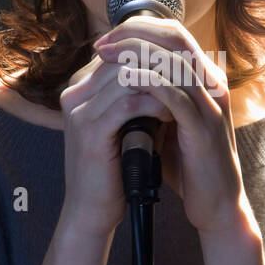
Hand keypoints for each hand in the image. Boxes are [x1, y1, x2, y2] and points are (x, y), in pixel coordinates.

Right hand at [59, 47, 176, 237]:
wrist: (92, 210)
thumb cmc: (114, 167)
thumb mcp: (125, 124)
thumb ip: (137, 96)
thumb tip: (170, 69)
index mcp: (80, 88)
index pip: (120, 53)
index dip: (154, 57)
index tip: (184, 70)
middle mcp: (74, 93)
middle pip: (123, 58)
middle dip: (160, 67)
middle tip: (189, 79)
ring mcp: (79, 111)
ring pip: (128, 77)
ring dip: (161, 84)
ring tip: (184, 97)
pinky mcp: (90, 131)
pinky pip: (128, 104)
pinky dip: (155, 105)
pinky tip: (173, 114)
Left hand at [92, 15, 245, 234]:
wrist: (215, 202)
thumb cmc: (189, 162)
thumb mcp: (167, 121)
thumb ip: (152, 97)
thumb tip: (116, 78)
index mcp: (204, 79)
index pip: (174, 34)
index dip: (138, 29)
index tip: (105, 40)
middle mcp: (212, 84)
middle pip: (175, 38)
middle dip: (134, 35)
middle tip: (100, 44)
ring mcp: (211, 105)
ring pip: (175, 61)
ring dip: (135, 55)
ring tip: (105, 58)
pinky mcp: (204, 128)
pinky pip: (176, 96)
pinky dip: (148, 84)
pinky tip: (124, 82)